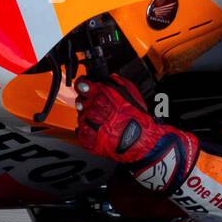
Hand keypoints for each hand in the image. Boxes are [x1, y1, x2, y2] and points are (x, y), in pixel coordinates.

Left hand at [74, 77, 197, 193]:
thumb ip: (113, 82)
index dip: (83, 85)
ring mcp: (86, 125)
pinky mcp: (86, 139)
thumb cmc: (136, 117)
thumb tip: (103, 79)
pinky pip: (82, 131)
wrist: (140, 142)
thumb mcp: (129, 90)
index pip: (81, 84)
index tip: (85, 86)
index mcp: (100, 94)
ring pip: (81, 116)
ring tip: (106, 121)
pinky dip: (89, 131)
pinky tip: (102, 131)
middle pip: (81, 100)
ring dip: (90, 117)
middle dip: (89, 102)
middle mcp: (91, 108)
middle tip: (102, 108)